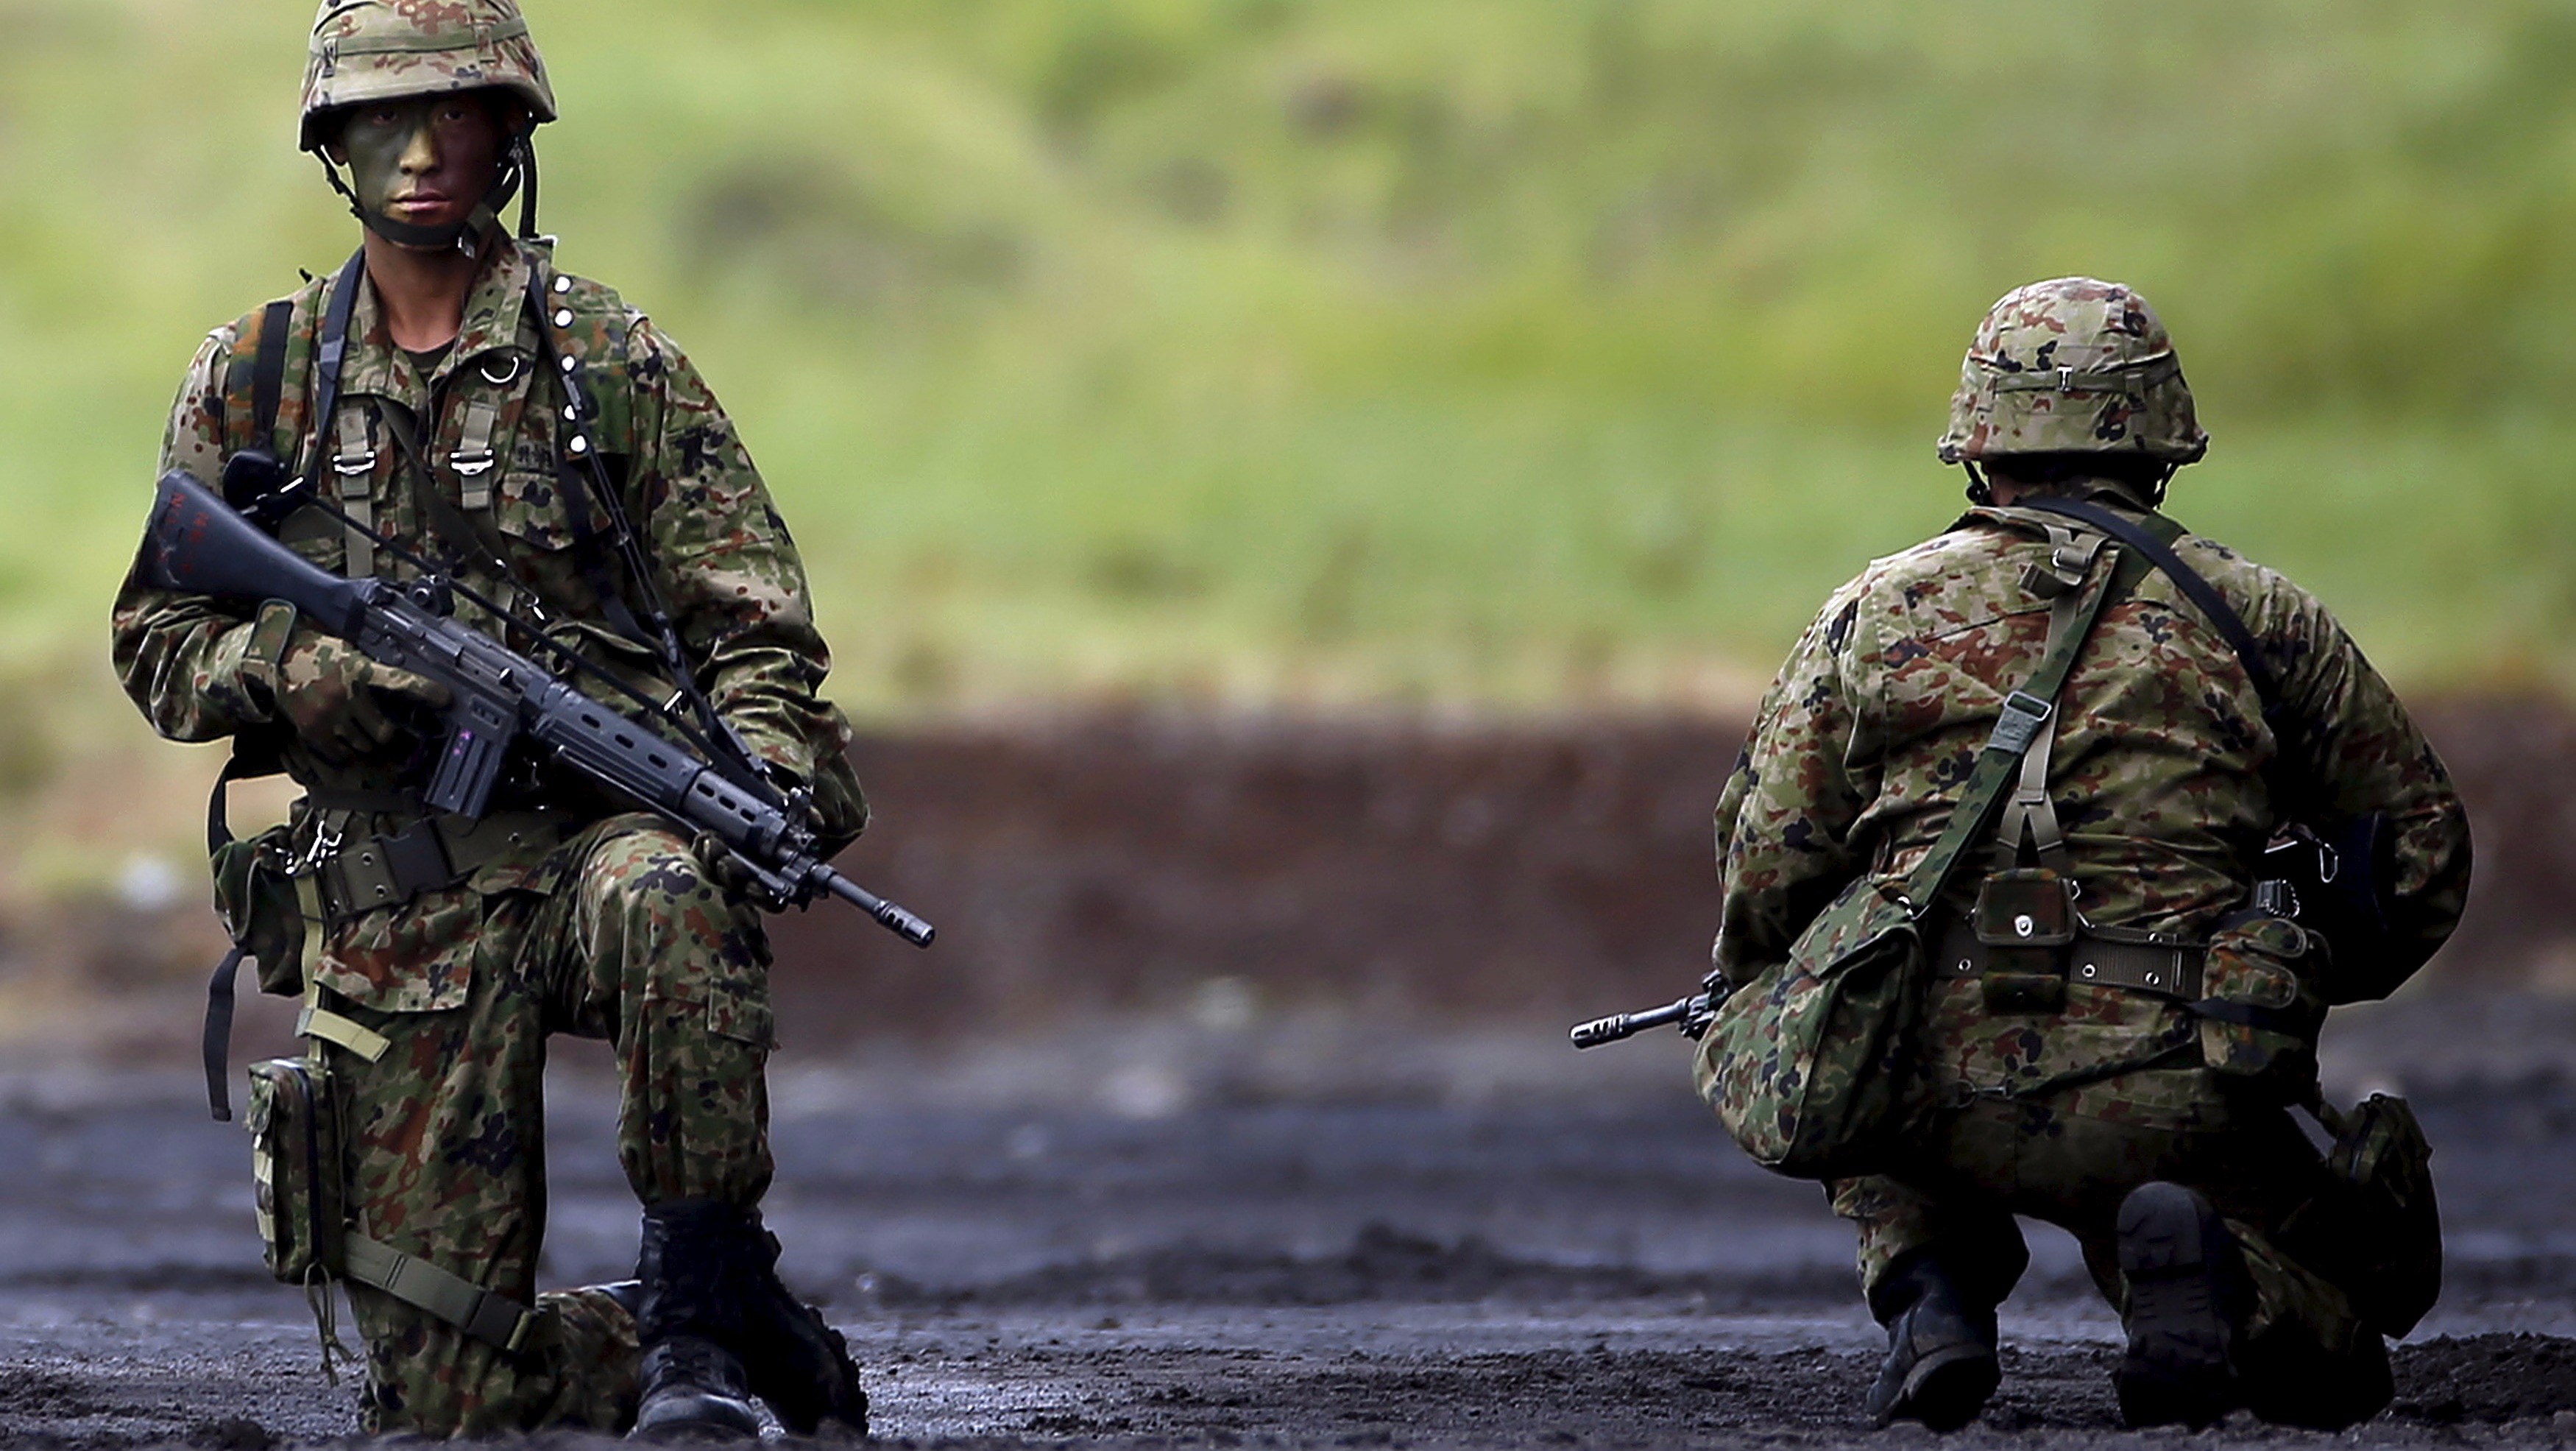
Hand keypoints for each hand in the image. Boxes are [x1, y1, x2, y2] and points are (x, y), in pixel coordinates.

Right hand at [270, 632, 451, 760]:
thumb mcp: (350, 652)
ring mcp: (329, 715)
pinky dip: (345, 749)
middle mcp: (346, 695)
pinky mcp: (312, 729)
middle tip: (388, 729)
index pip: (400, 682)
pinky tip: (343, 738)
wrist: (274, 658)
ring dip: (367, 742)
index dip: (426, 691)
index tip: (445, 698)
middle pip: (384, 731)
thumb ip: (372, 669)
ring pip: (364, 745)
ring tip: (361, 731)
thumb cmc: (315, 651)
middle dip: (389, 732)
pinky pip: (340, 752)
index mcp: (359, 669)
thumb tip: (402, 684)